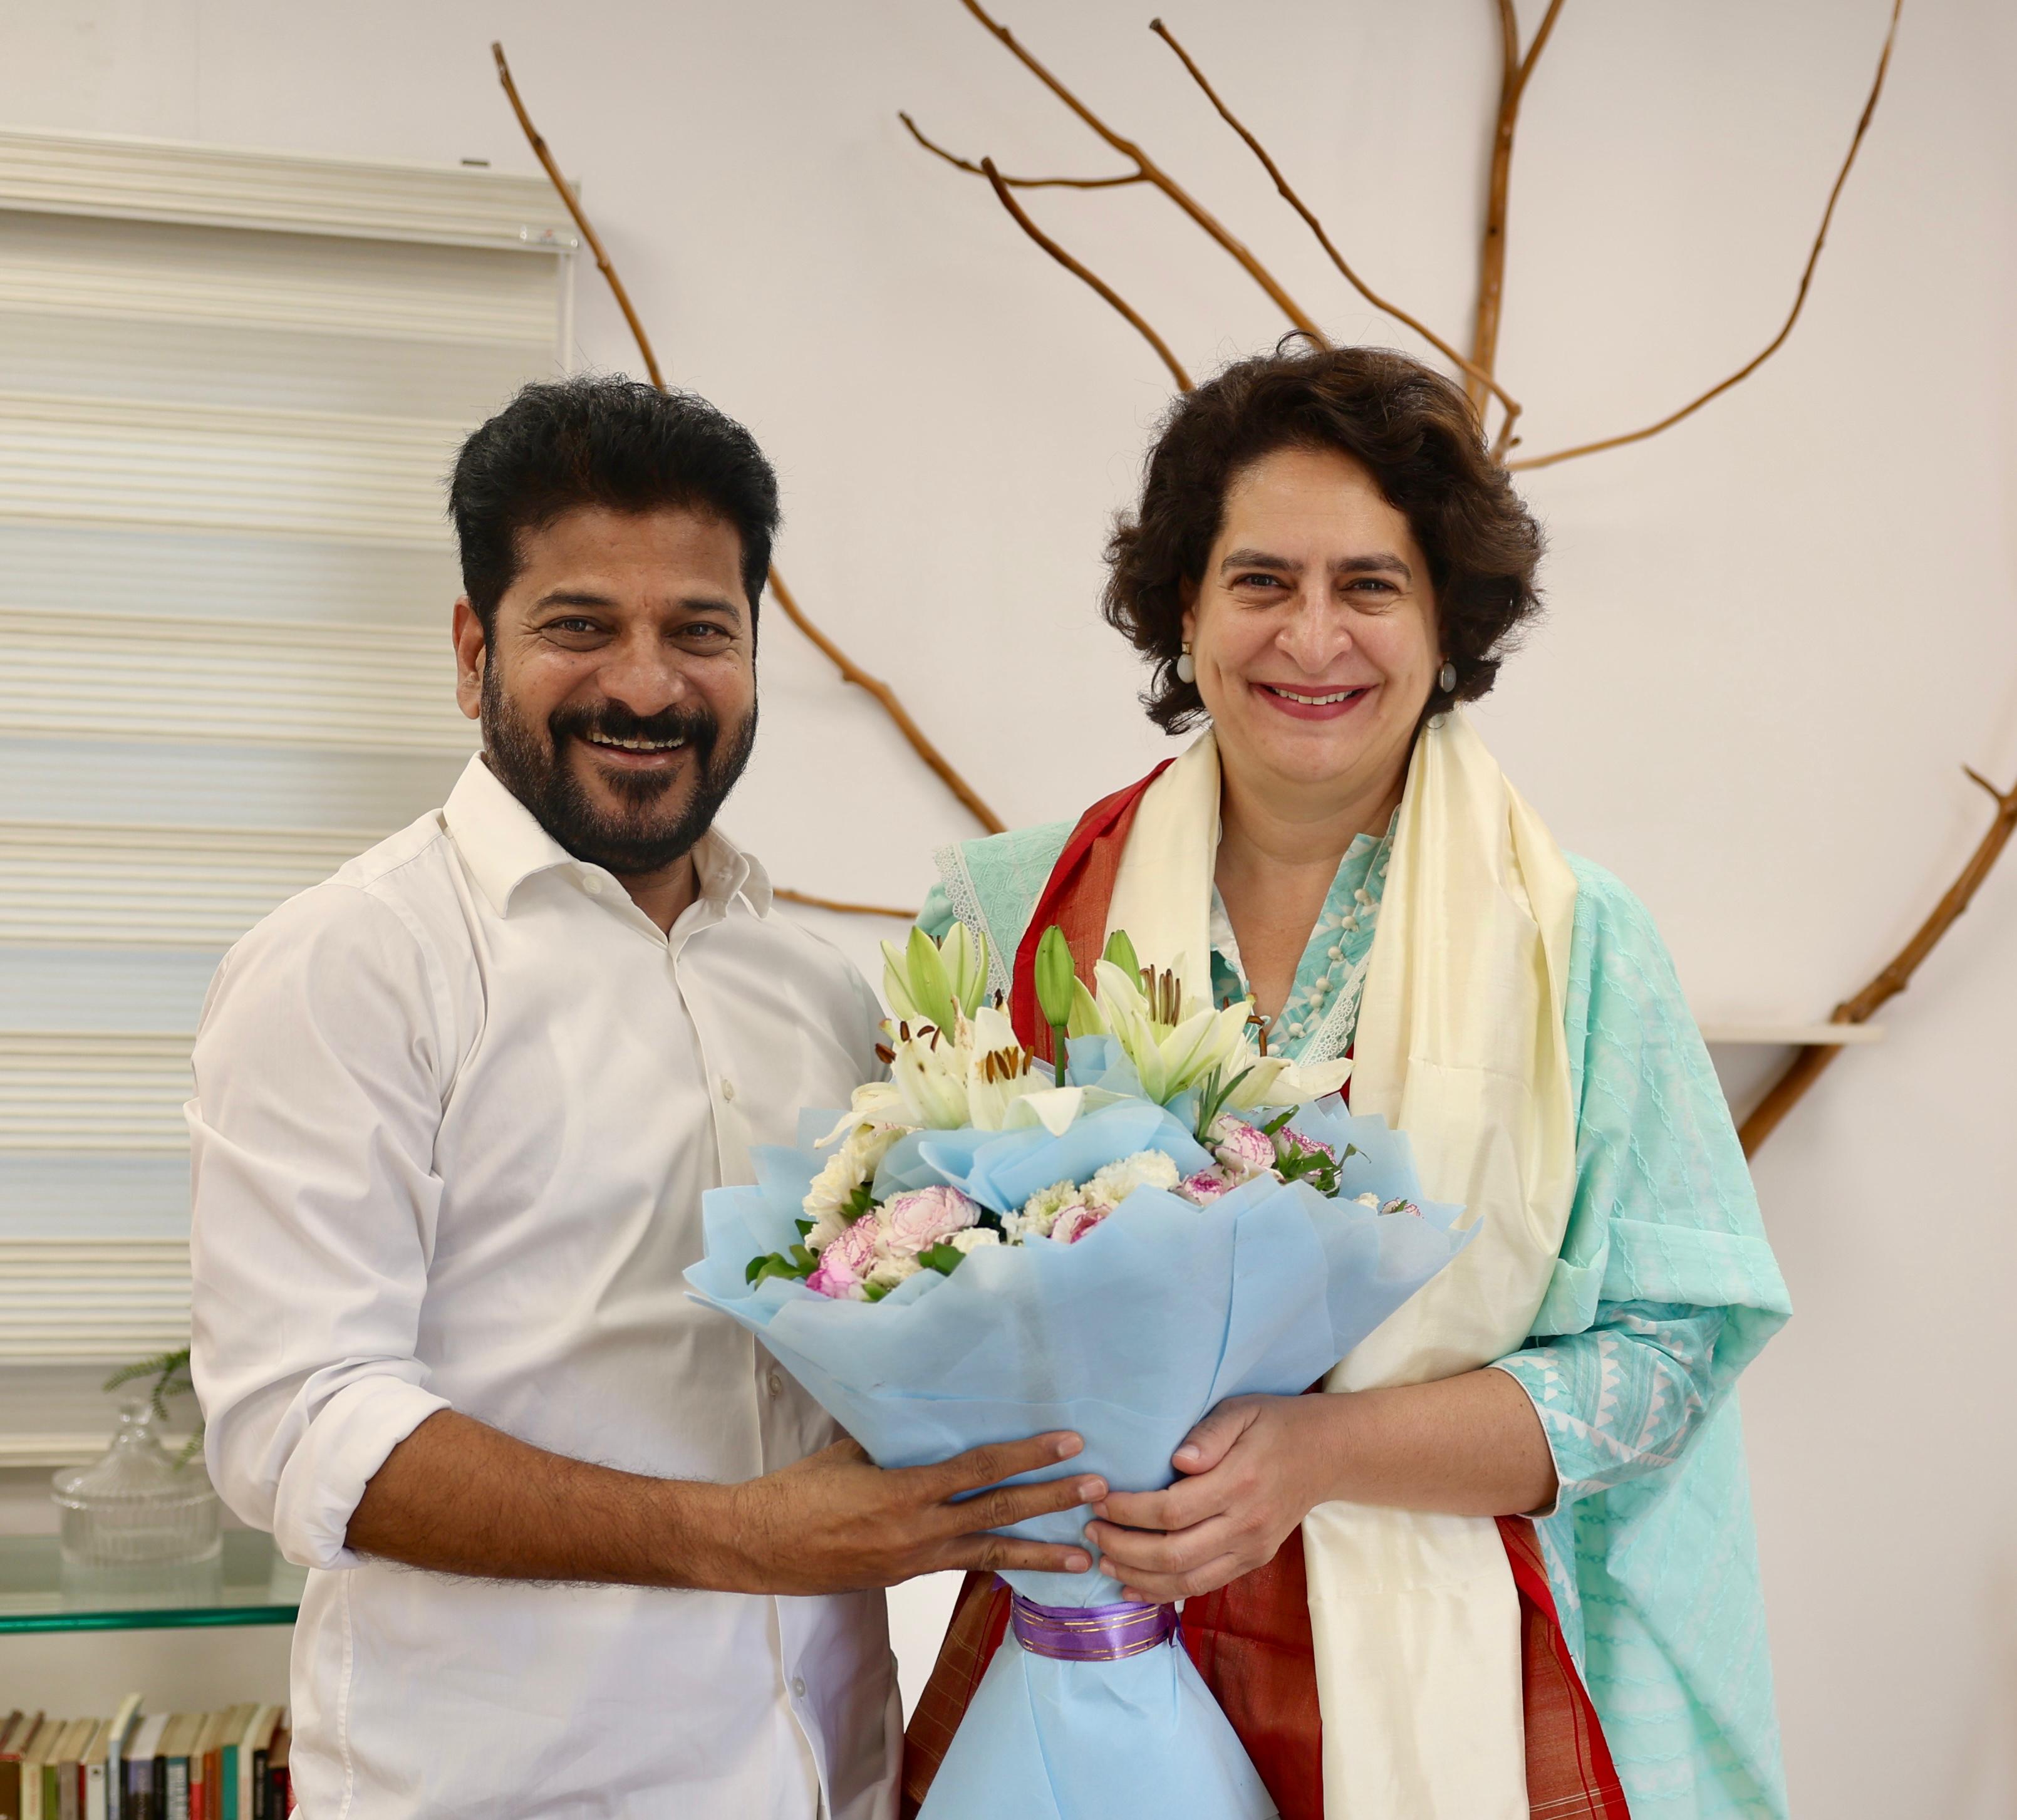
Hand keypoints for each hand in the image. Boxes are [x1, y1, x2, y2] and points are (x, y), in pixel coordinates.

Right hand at [718, 1431, 1102, 1593]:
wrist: (761, 1545)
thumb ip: (898, 1443)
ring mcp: (916, 1560)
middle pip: (1000, 1513)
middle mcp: (920, 1532)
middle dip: (1052, 1501)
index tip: (1068, 1443)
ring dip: (1042, 1553)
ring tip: (1086, 1557)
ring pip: (992, 1553)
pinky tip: (1026, 1567)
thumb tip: (934, 1424)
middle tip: (1098, 1490)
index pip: (981, 1469)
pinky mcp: (908, 1576)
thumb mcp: (850, 1453)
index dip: (1027, 1455)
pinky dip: (999, 1563)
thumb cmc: (800, 1491)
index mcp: (906, 1492)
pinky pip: (964, 1566)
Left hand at [1084, 1395, 1326, 1602]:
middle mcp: (1246, 1524)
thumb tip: (1177, 1459)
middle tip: (1091, 1531)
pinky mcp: (1253, 1562)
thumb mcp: (1241, 1410)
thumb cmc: (1275, 1425)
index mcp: (1239, 1482)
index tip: (1100, 1501)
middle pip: (1174, 1553)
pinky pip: (1204, 1586)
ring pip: (1187, 1580)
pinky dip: (1165, 1592)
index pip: (1171, 1510)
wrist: (1327, 1454)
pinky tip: (1135, 1586)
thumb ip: (1209, 1433)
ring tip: (1104, 1560)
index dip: (1129, 1512)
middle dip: (1124, 1547)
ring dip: (1139, 1576)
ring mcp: (1252, 1549)